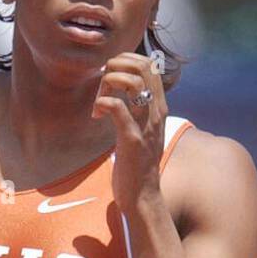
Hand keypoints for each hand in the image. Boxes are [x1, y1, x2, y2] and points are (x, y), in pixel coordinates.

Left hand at [92, 52, 167, 215]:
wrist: (142, 195)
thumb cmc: (137, 164)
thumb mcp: (142, 130)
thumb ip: (137, 110)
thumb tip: (119, 92)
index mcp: (159, 107)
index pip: (150, 65)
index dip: (126, 62)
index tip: (110, 78)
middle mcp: (156, 111)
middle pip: (143, 66)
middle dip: (117, 66)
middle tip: (103, 85)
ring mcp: (146, 124)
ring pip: (133, 81)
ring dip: (110, 82)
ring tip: (100, 99)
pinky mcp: (132, 139)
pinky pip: (118, 108)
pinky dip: (103, 103)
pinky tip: (97, 114)